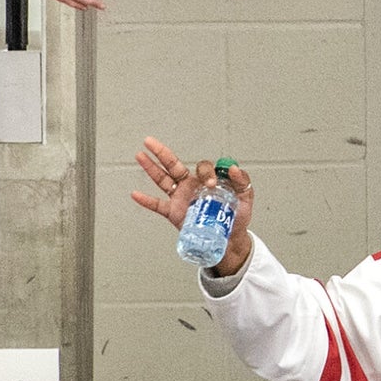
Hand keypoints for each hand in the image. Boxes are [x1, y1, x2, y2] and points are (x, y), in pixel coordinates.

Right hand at [130, 136, 256, 274]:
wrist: (229, 239)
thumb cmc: (236, 217)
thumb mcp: (245, 196)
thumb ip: (242, 181)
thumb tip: (233, 169)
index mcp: (206, 180)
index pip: (202, 167)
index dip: (206, 172)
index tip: (211, 184)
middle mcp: (191, 185)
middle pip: (173, 165)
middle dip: (162, 153)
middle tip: (150, 141)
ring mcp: (180, 198)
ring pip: (163, 180)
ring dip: (151, 168)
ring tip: (140, 155)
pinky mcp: (174, 213)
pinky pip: (158, 205)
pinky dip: (146, 201)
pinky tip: (135, 194)